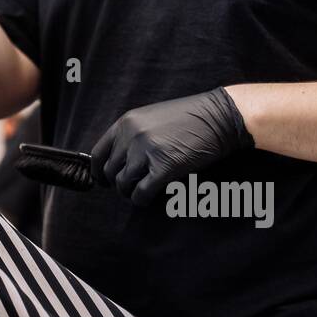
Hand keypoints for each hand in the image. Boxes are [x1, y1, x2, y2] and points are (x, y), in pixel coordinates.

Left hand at [90, 88, 254, 206]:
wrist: (218, 116)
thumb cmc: (188, 117)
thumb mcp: (151, 117)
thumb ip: (132, 135)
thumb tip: (119, 161)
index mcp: (125, 122)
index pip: (98, 154)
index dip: (98, 172)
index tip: (104, 181)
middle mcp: (131, 136)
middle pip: (110, 172)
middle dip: (119, 184)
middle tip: (131, 188)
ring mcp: (146, 152)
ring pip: (123, 185)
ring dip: (131, 192)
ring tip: (142, 191)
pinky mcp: (163, 168)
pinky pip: (141, 193)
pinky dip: (143, 200)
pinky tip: (150, 197)